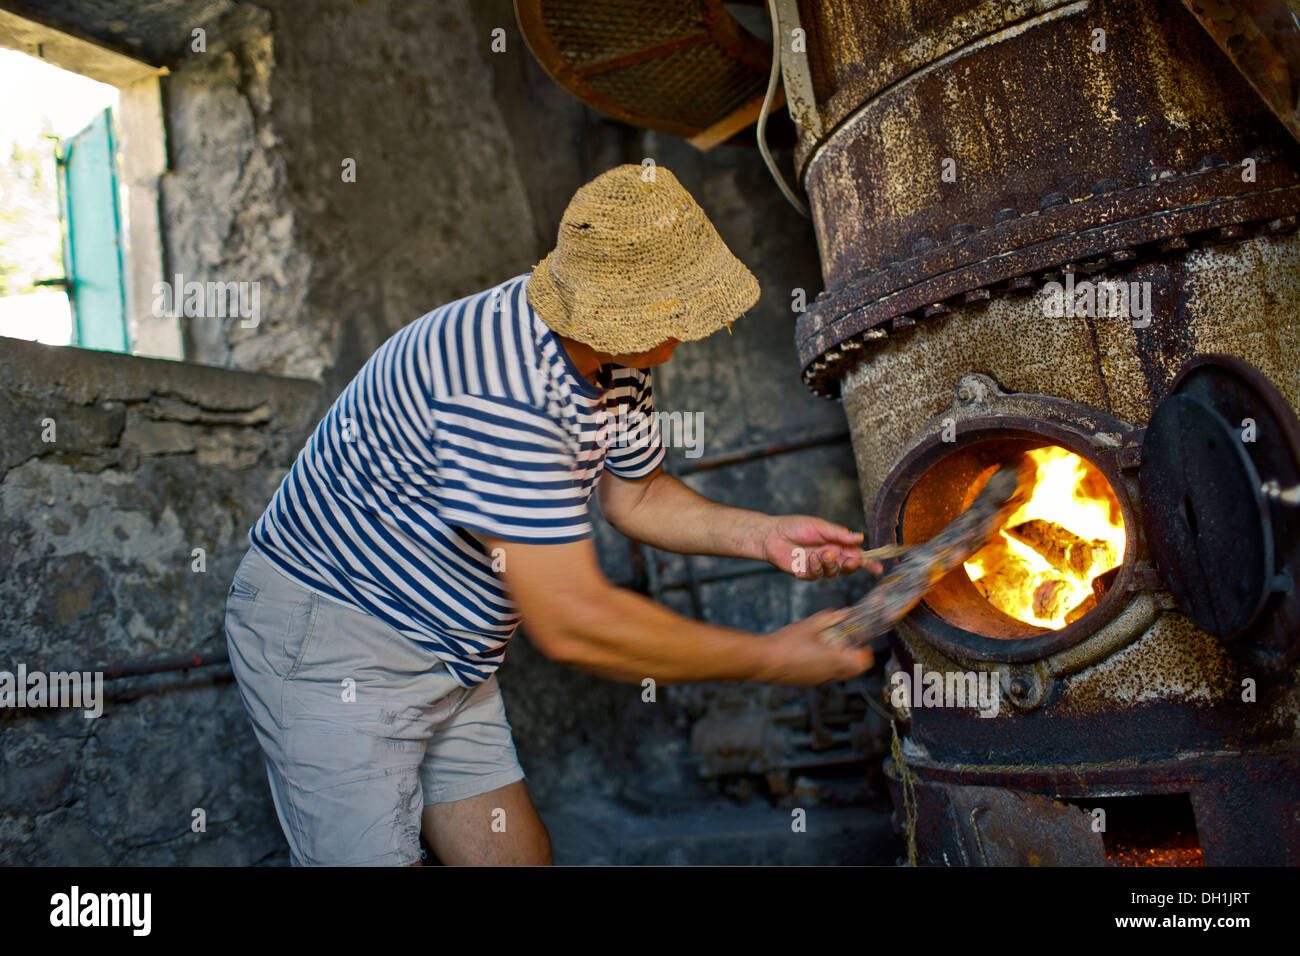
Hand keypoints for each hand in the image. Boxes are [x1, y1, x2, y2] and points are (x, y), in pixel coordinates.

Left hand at [760, 515, 884, 579]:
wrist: (773, 535)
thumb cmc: (796, 526)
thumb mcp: (820, 526)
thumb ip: (840, 534)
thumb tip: (860, 537)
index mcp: (836, 544)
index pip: (856, 554)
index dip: (868, 561)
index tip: (879, 567)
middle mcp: (830, 556)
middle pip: (848, 566)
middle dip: (851, 565)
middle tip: (850, 561)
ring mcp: (819, 566)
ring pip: (834, 572)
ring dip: (830, 564)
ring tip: (821, 554)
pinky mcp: (807, 574)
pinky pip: (818, 575)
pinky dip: (816, 567)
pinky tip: (808, 559)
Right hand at [760, 608, 874, 684]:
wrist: (765, 660)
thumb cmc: (786, 643)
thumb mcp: (810, 624)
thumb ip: (830, 618)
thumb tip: (846, 613)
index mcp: (834, 660)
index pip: (862, 663)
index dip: (866, 653)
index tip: (863, 643)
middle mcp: (830, 673)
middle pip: (854, 671)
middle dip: (855, 658)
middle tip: (850, 644)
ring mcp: (819, 680)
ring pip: (840, 674)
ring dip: (842, 662)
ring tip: (832, 647)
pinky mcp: (809, 681)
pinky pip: (826, 675)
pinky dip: (828, 666)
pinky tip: (815, 653)